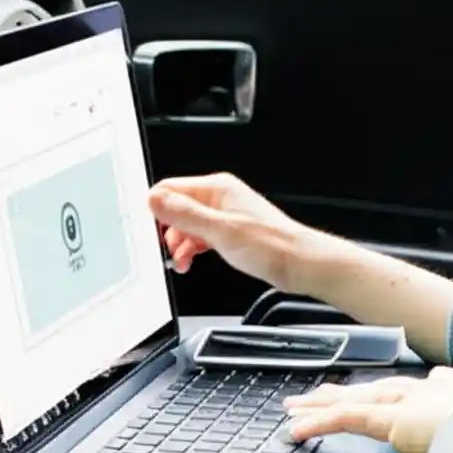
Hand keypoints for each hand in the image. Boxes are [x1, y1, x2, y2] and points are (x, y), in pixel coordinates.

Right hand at [148, 173, 313, 292]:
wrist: (299, 263)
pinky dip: (192, 248)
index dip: (157, 210)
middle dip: (168, 231)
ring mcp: (224, 214)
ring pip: (187, 224)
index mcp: (216, 188)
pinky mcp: (229, 231)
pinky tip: (191, 261)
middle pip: (176, 207)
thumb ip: (185, 214)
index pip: (169, 188)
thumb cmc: (271, 245)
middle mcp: (219, 197)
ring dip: (180, 243)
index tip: (153, 233)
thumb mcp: (220, 230)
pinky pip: (200, 236)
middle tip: (171, 250)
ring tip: (183, 261)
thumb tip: (155, 199)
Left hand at [283, 367, 452, 452]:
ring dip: (319, 406)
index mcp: (440, 389)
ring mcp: (399, 405)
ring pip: (350, 402)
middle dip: (340, 394)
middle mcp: (416, 391)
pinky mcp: (387, 421)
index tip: (361, 393)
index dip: (376, 392)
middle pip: (368, 391)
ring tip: (293, 409)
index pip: (398, 389)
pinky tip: (297, 428)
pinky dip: (318, 423)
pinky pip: (343, 421)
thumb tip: (446, 376)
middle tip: (311, 396)